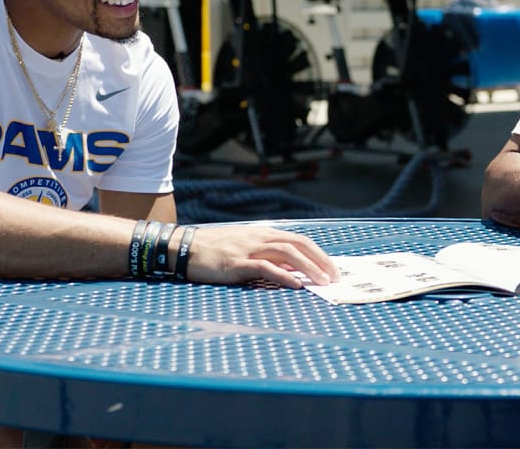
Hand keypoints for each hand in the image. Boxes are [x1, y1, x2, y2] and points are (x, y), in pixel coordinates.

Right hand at [184, 226, 337, 287]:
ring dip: (308, 267)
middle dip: (320, 260)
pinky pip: (265, 267)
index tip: (332, 268)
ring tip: (322, 282)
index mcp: (264, 234)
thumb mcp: (245, 248)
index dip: (318, 253)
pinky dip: (283, 275)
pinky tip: (295, 284)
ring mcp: (249, 249)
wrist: (185, 247)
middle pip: (299, 244)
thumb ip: (268, 256)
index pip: (299, 240)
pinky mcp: (237, 263)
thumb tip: (293, 270)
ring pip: (287, 254)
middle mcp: (260, 238)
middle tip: (335, 277)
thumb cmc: (216, 251)